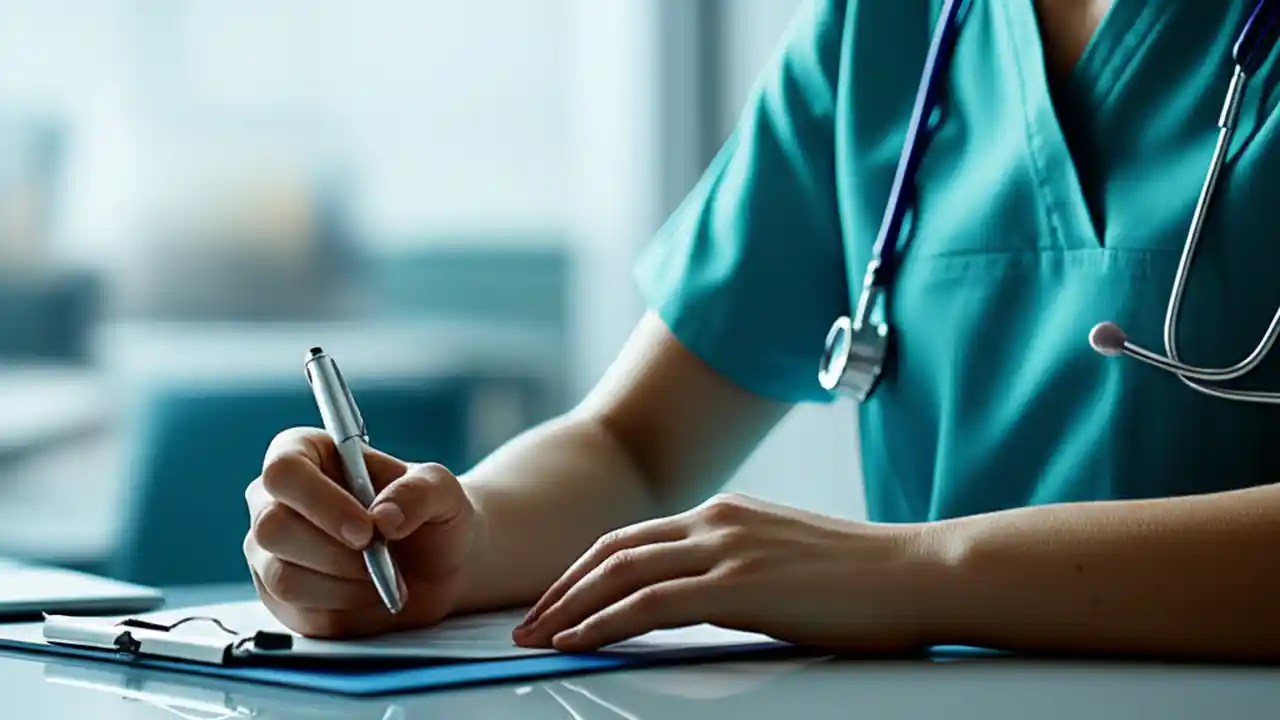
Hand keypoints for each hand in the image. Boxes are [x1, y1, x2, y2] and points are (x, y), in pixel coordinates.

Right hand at [243, 428, 482, 636]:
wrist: (437, 566)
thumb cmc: (429, 515)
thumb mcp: (442, 491)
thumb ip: (420, 492)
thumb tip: (384, 517)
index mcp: (305, 454)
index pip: (284, 470)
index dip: (320, 501)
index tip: (365, 528)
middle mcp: (274, 500)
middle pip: (272, 527)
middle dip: (335, 551)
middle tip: (379, 556)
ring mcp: (269, 552)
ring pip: (282, 576)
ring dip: (344, 583)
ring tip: (383, 575)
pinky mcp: (278, 597)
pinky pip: (297, 611)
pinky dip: (343, 608)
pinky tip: (370, 594)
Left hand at [512, 493, 937, 652]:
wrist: (920, 573)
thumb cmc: (865, 580)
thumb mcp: (784, 562)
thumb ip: (735, 571)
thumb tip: (697, 601)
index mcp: (726, 513)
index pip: (634, 538)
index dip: (586, 569)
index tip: (557, 599)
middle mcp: (717, 519)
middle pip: (613, 549)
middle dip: (562, 587)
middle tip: (526, 620)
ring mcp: (726, 547)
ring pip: (620, 572)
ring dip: (569, 606)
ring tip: (535, 635)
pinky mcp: (738, 584)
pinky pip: (650, 604)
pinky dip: (604, 621)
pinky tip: (578, 641)